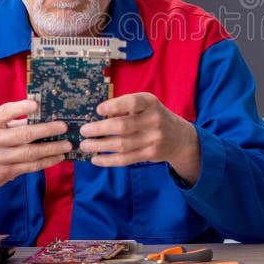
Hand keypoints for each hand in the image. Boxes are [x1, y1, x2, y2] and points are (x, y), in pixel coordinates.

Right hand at [0, 99, 71, 204]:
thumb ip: (15, 120)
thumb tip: (45, 114)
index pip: (5, 112)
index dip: (21, 107)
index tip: (37, 104)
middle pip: (23, 134)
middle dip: (46, 130)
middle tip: (63, 127)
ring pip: (30, 153)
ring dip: (52, 148)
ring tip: (67, 144)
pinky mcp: (5, 172)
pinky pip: (30, 166)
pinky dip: (47, 161)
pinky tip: (58, 156)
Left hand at [79, 93, 200, 184]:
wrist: (179, 137)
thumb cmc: (154, 117)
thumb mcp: (146, 105)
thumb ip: (126, 106)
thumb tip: (97, 114)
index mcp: (150, 103)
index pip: (132, 102)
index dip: (114, 105)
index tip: (98, 109)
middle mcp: (154, 120)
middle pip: (123, 126)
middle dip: (100, 129)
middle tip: (84, 131)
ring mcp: (153, 139)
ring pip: (121, 145)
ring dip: (100, 146)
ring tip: (85, 145)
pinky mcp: (150, 154)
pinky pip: (126, 159)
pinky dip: (108, 160)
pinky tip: (96, 159)